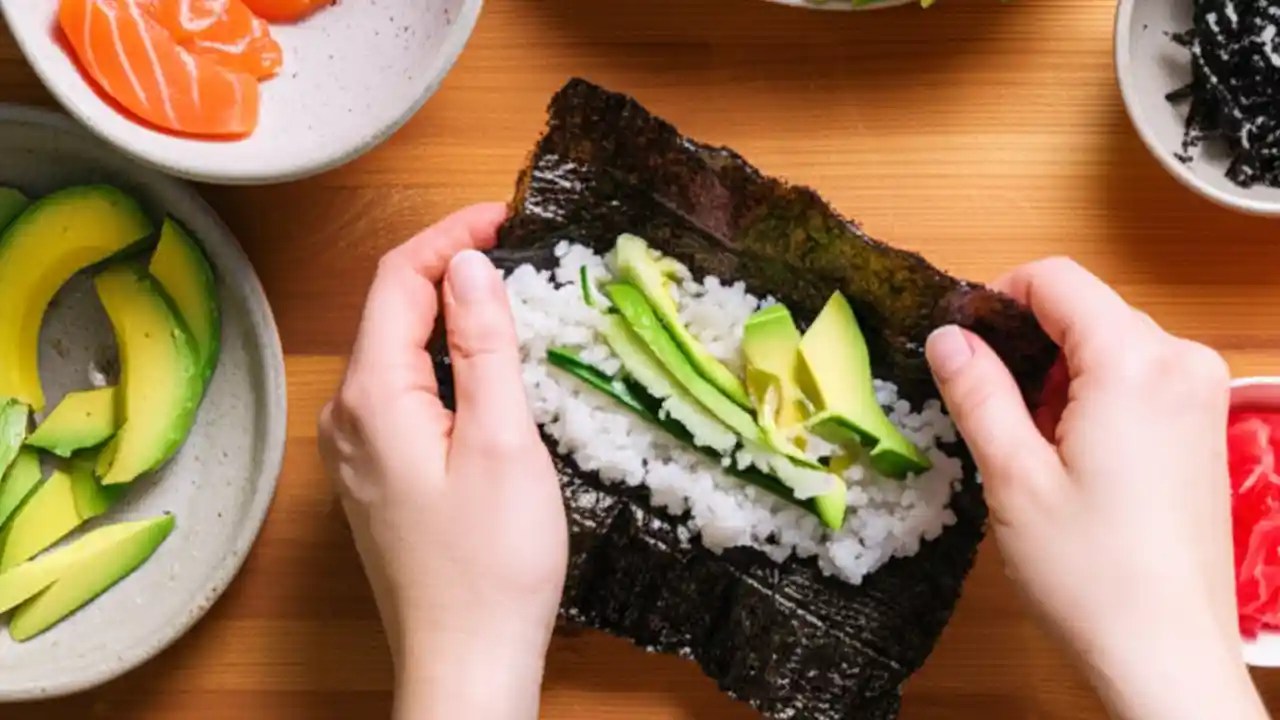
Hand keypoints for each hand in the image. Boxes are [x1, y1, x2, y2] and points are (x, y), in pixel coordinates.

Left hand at [318, 204, 567, 719]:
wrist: (467, 663)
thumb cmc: (492, 563)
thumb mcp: (502, 440)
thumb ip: (484, 344)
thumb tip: (471, 265)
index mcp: (372, 396)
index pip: (397, 279)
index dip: (450, 235)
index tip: (507, 217)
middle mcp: (349, 416)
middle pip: (392, 311)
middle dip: (450, 268)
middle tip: (520, 253)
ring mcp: (359, 451)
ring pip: (398, 353)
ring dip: (449, 316)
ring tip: (512, 302)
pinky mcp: (381, 478)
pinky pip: (405, 394)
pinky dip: (445, 363)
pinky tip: (487, 372)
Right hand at [924, 258, 1265, 719]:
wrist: (1166, 653)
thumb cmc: (1088, 571)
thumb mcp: (1012, 476)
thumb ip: (978, 392)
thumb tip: (948, 336)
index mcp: (1134, 363)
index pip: (1057, 279)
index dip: (998, 296)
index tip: (961, 342)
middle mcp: (1181, 364)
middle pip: (1087, 311)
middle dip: (1028, 345)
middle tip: (989, 410)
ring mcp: (1202, 396)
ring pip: (1111, 346)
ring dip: (1059, 376)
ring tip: (1031, 447)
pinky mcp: (1205, 428)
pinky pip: (1138, 380)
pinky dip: (1094, 398)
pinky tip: (1071, 458)